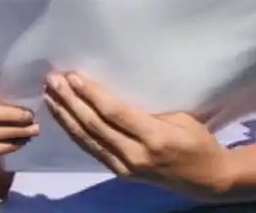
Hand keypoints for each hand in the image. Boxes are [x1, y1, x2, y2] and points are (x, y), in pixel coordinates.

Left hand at [43, 72, 233, 200]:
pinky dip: (73, 132)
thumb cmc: (199, 141)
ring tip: (48, 95)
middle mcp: (135, 155)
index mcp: (154, 137)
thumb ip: (148, 110)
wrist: (207, 180)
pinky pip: (91, 150)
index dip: (90, 94)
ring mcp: (124, 167)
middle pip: (94, 125)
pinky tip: (62, 117)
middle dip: (70, 101)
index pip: (113, 113)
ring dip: (65, 116)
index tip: (72, 75)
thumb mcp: (182, 118)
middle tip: (52, 79)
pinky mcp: (119, 172)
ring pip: (86, 140)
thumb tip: (114, 93)